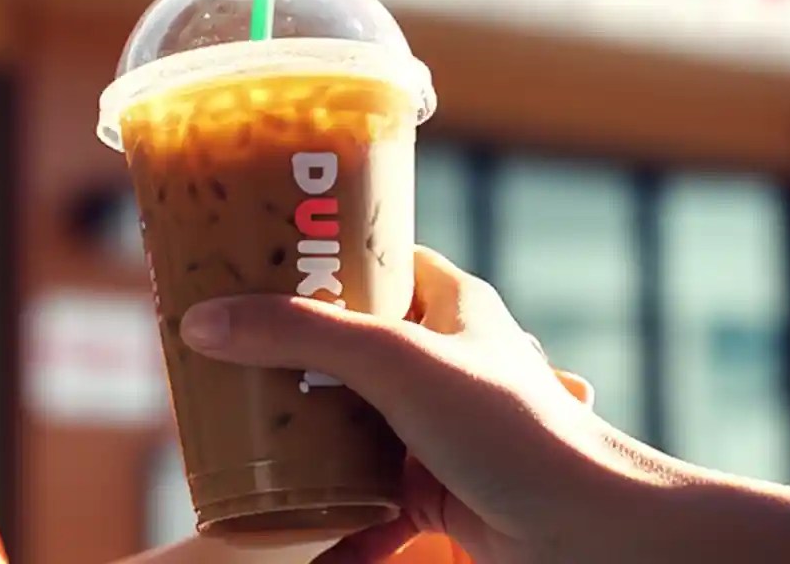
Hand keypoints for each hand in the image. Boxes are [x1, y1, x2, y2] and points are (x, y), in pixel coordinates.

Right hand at [179, 247, 643, 562]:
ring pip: (353, 420)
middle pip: (351, 341)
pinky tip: (298, 538)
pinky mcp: (434, 486)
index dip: (326, 253)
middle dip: (293, 353)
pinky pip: (367, 496)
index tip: (262, 258)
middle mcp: (443, 357)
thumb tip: (205, 322)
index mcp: (449, 304)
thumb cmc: (512, 427)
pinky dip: (335, 518)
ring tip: (244, 434)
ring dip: (305, 436)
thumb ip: (300, 336)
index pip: (381, 256)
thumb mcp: (396, 362)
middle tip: (231, 350)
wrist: (584, 531)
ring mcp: (436, 424)